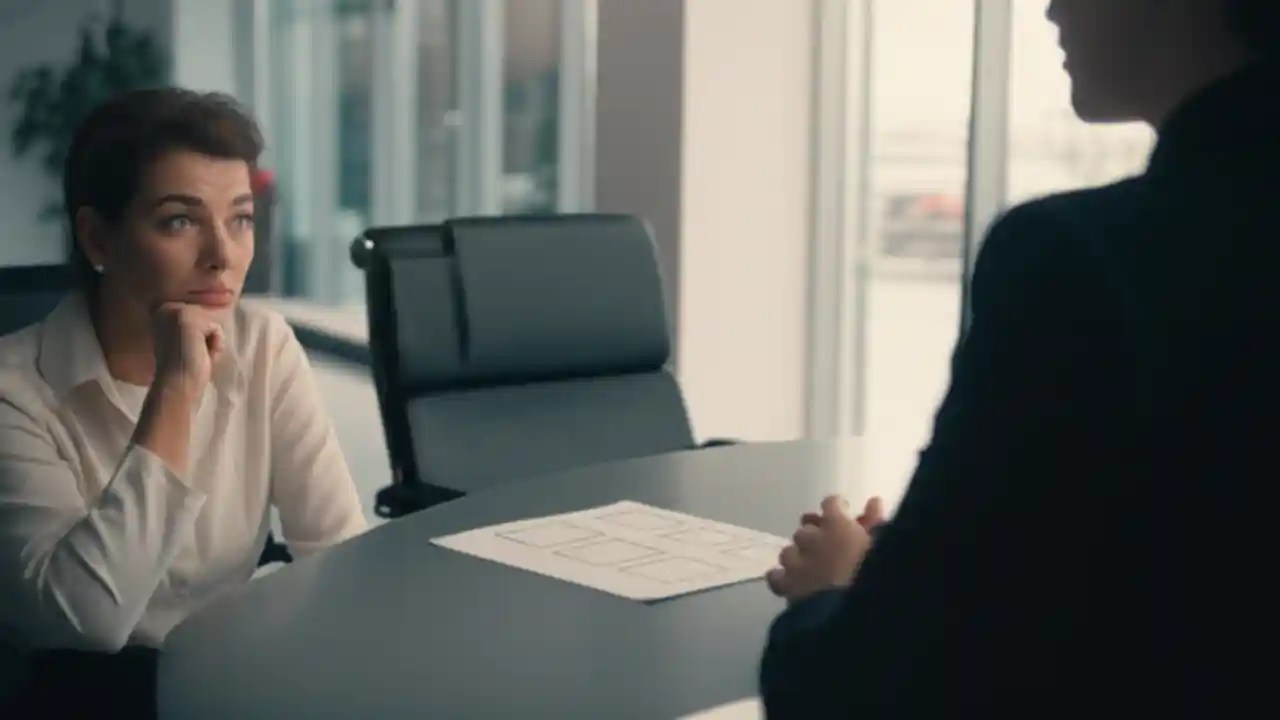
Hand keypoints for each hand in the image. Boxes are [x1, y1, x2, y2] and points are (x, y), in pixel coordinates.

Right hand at [150, 302, 223, 400]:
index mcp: (162, 312)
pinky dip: (215, 346)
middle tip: (190, 356)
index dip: (199, 340)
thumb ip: (193, 327)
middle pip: (207, 319)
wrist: (176, 386)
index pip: (199, 317)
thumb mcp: (185, 340)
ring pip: (212, 325)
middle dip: (205, 341)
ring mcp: (177, 312)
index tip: (184, 353)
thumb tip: (214, 316)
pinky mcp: (190, 321)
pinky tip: (199, 356)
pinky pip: (217, 330)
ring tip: (194, 357)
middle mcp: (166, 308)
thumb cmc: (182, 368)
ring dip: (211, 344)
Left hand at [765, 495, 885, 603]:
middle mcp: (811, 538)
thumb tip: (874, 503)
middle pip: (807, 529)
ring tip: (814, 570)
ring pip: (790, 551)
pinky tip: (793, 583)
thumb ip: (877, 524)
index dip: (838, 509)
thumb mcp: (883, 548)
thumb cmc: (877, 578)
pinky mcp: (787, 586)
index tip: (846, 516)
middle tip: (832, 550)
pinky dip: (783, 578)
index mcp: (837, 525)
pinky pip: (776, 576)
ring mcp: (795, 562)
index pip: (831, 504)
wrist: (855, 616)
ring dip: (800, 557)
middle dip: (818, 536)